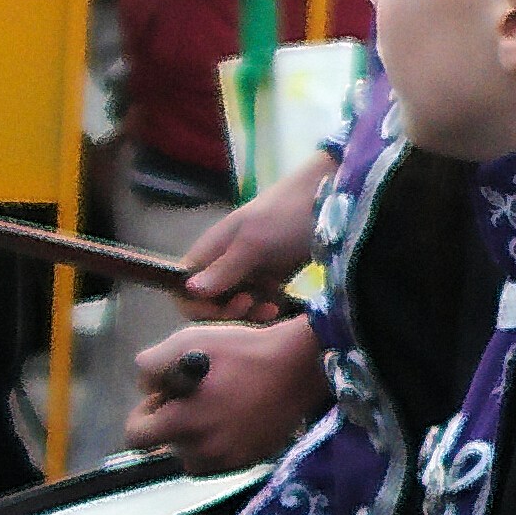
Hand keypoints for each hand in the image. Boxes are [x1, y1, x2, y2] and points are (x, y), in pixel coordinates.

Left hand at [127, 315, 326, 469]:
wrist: (300, 366)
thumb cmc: (242, 351)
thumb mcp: (187, 341)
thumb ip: (150, 366)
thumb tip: (146, 387)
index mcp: (181, 423)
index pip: (136, 438)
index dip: (144, 415)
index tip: (162, 400)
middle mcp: (202, 451)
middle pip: (168, 448)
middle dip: (174, 426)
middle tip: (193, 402)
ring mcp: (230, 460)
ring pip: (195, 458)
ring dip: (197, 439)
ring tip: (216, 412)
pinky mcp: (252, 460)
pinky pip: (222, 461)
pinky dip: (222, 445)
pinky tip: (235, 420)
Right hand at [180, 156, 329, 310]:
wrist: (331, 199)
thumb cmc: (287, 214)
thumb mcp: (254, 241)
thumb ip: (224, 267)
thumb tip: (189, 290)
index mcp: (210, 251)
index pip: (184, 291)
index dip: (199, 307)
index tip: (231, 306)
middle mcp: (224, 264)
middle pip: (209, 305)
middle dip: (228, 314)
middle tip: (255, 307)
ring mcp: (248, 272)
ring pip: (235, 308)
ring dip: (249, 316)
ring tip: (273, 309)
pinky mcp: (271, 279)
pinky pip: (259, 304)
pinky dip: (266, 310)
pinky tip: (281, 307)